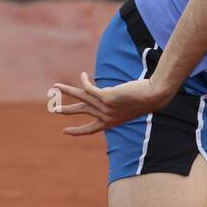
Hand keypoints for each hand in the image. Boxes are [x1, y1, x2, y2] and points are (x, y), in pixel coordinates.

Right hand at [51, 72, 173, 135]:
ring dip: (67, 90)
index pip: (90, 129)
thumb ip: (111, 101)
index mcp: (110, 122)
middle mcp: (105, 116)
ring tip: (55, 86)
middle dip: (67, 111)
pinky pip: (89, 88)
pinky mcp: (106, 97)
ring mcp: (105, 107)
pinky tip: (82, 75)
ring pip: (81, 97)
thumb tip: (101, 94)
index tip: (65, 132)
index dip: (77, 131)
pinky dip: (84, 81)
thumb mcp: (125, 104)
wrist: (152, 96)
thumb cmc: (143, 100)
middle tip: (54, 110)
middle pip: (81, 112)